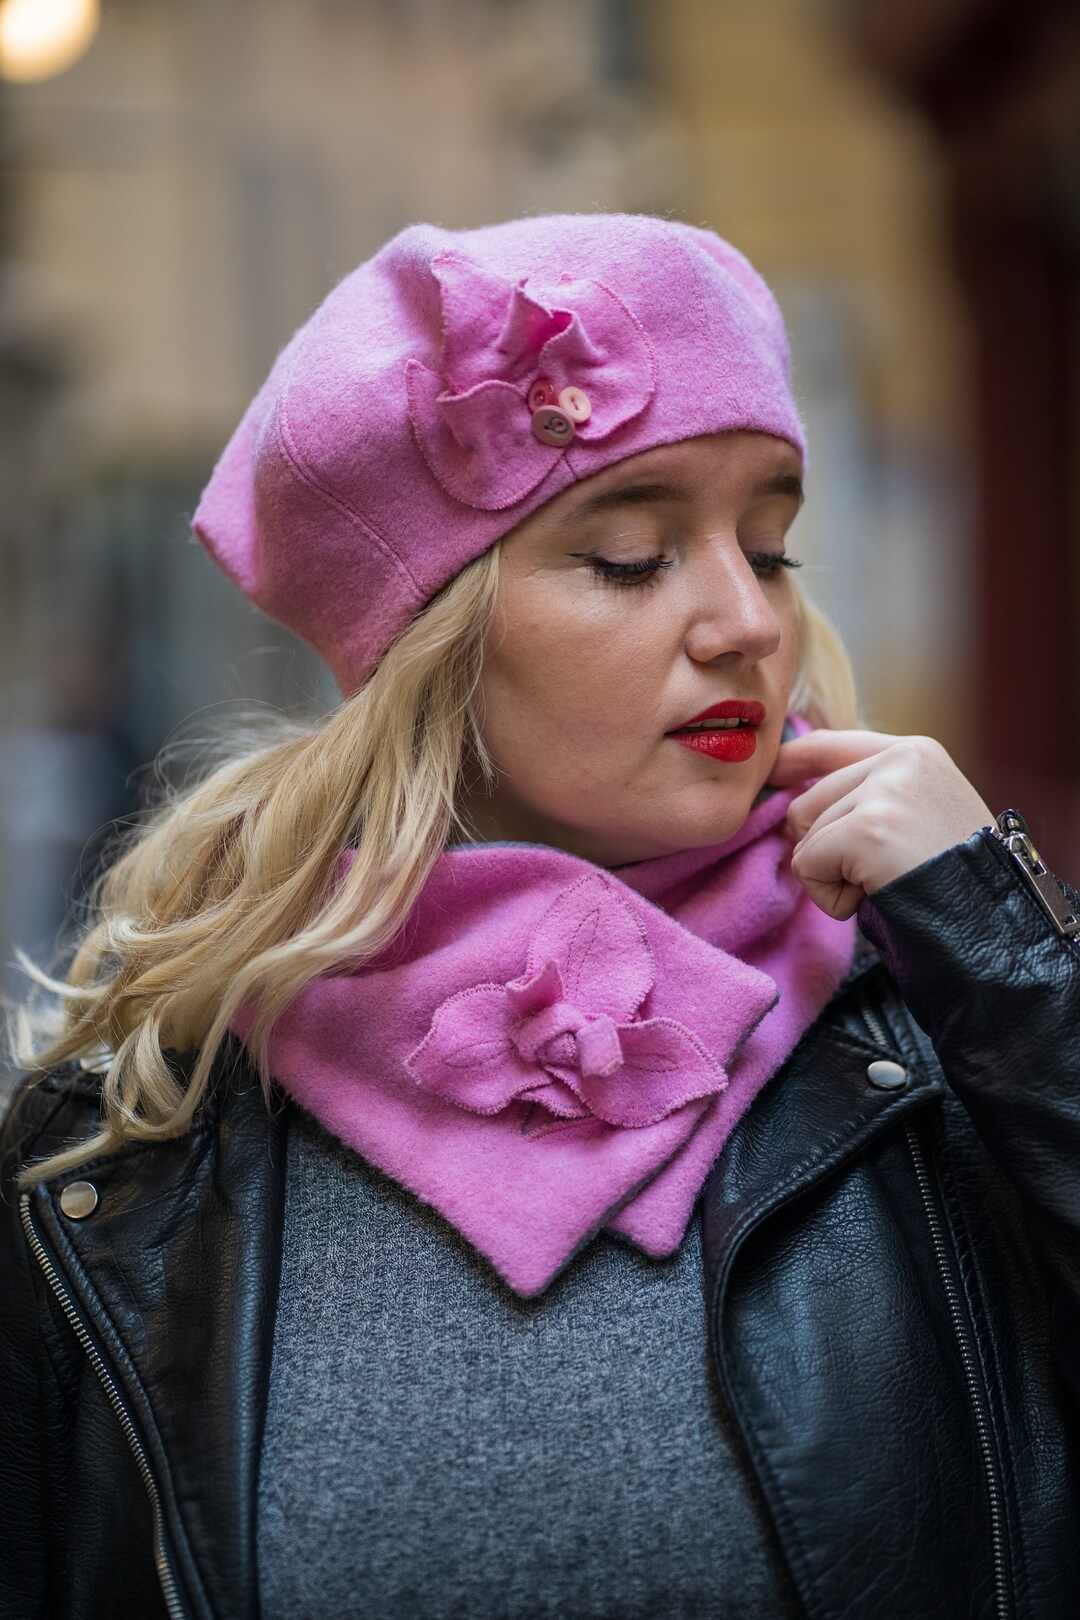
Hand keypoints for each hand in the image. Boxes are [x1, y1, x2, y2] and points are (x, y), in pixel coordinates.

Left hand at [768, 730, 992, 919]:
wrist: (992, 925)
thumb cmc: (954, 885)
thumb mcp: (919, 820)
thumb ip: (869, 798)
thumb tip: (795, 807)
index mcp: (917, 753)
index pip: (834, 744)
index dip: (796, 760)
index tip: (775, 770)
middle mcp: (902, 760)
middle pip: (807, 800)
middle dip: (826, 849)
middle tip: (878, 874)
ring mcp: (886, 792)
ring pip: (805, 836)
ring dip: (833, 877)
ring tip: (886, 884)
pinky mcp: (867, 829)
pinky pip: (807, 865)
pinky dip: (831, 897)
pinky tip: (874, 897)